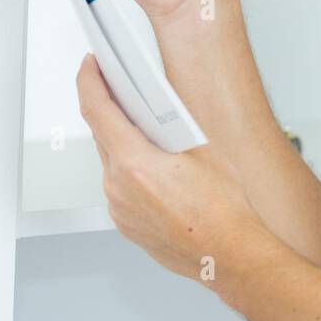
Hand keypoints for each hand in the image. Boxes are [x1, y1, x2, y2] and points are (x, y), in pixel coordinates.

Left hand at [75, 52, 268, 281]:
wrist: (230, 255)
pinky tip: (158, 170)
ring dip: (126, 144)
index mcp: (133, 163)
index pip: (97, 110)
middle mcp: (117, 187)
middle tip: (126, 91)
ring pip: (113, 162)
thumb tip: (159, 110)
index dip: (90, 81)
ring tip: (151, 135)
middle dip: (113, 111)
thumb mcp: (203, 150)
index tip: (91, 66)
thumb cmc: (224, 210)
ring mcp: (119, 209)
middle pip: (103, 135)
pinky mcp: (126, 224)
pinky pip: (121, 188)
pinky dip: (133, 172)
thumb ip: (172, 127)